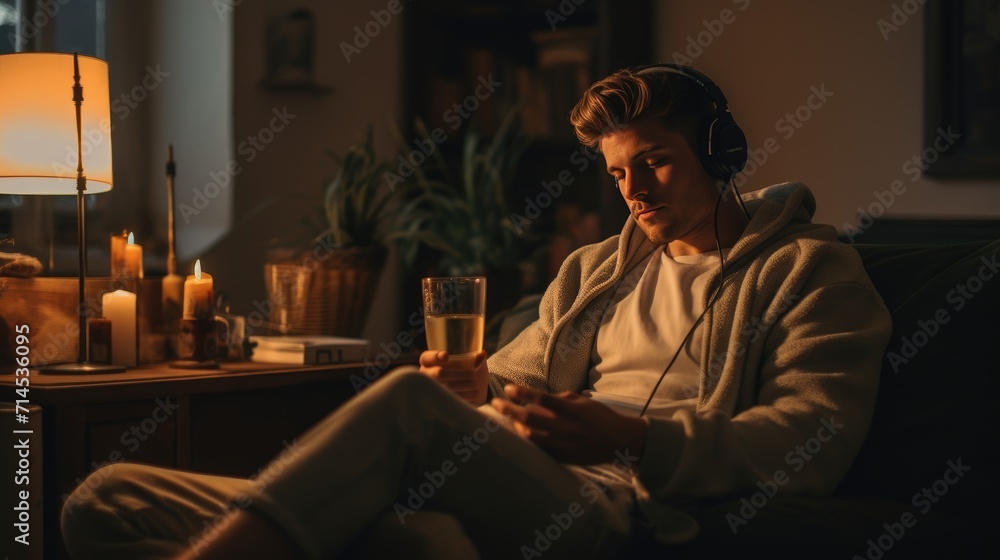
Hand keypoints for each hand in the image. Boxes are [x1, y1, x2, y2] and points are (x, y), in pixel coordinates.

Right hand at [419, 350, 489, 405]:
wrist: (467, 394)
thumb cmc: (465, 375)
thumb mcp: (471, 365)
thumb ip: (476, 359)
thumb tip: (482, 354)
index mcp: (429, 363)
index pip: (426, 358)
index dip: (434, 356)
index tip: (446, 355)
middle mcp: (426, 376)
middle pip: (438, 373)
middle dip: (458, 374)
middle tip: (474, 375)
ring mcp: (430, 390)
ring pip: (445, 387)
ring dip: (463, 385)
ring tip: (476, 385)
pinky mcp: (438, 402)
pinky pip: (449, 400)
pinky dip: (464, 396)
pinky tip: (474, 395)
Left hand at [491, 385, 647, 466]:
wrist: (619, 441)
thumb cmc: (600, 416)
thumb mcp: (582, 401)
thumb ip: (559, 399)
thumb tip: (536, 399)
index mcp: (571, 410)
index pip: (541, 399)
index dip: (522, 392)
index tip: (508, 388)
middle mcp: (565, 427)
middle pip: (529, 418)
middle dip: (508, 410)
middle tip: (495, 403)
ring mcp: (563, 445)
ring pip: (530, 436)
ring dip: (514, 427)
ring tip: (507, 419)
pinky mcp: (564, 458)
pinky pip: (539, 451)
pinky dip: (527, 442)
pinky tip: (520, 435)